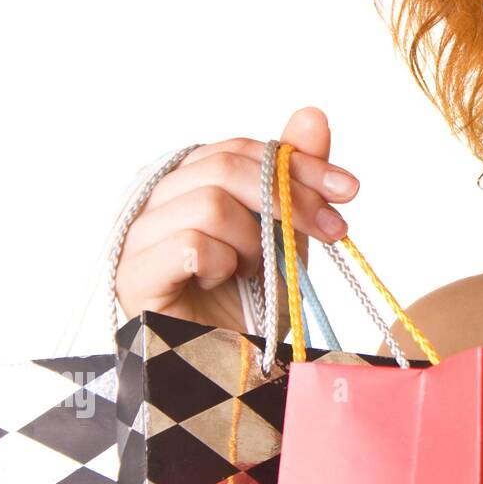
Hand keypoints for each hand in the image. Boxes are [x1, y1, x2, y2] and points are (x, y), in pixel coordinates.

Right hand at [113, 107, 359, 332]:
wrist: (233, 370)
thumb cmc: (253, 303)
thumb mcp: (288, 234)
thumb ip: (293, 177)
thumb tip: (312, 113)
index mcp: (191, 185)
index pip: (242, 149)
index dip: (298, 164)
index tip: (350, 190)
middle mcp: (157, 202)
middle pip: (224, 165)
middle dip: (289, 198)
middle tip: (330, 232)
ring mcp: (138, 238)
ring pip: (208, 202)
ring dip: (252, 241)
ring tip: (254, 270)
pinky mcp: (132, 276)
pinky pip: (190, 243)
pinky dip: (222, 263)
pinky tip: (222, 282)